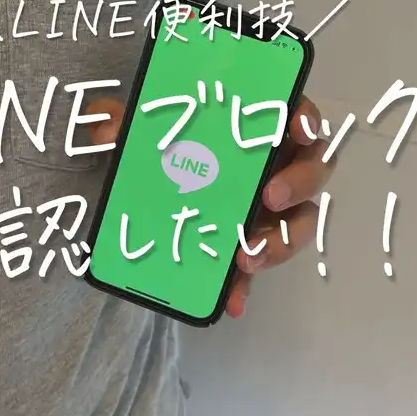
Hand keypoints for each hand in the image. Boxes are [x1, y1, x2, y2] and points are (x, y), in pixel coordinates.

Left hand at [86, 95, 335, 319]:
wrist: (146, 192)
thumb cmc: (159, 146)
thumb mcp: (136, 130)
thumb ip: (119, 120)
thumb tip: (106, 128)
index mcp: (255, 128)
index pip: (295, 113)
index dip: (306, 118)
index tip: (299, 128)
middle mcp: (274, 167)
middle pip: (311, 171)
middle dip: (298, 184)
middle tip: (269, 198)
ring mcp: (268, 211)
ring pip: (297, 224)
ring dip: (282, 242)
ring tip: (247, 256)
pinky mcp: (249, 247)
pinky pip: (256, 267)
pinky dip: (244, 285)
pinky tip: (230, 302)